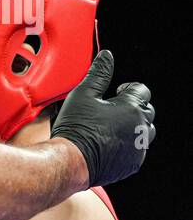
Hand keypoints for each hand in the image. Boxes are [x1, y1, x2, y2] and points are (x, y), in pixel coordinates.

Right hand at [51, 50, 154, 186]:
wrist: (71, 161)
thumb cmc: (76, 128)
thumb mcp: (83, 95)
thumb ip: (98, 74)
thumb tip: (107, 56)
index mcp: (131, 107)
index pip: (141, 90)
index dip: (127, 89)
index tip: (117, 92)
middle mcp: (140, 126)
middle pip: (146, 111)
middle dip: (133, 108)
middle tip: (112, 111)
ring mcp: (138, 146)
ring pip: (146, 131)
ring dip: (133, 127)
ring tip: (112, 128)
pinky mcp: (132, 162)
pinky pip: (137, 150)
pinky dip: (128, 145)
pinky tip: (109, 144)